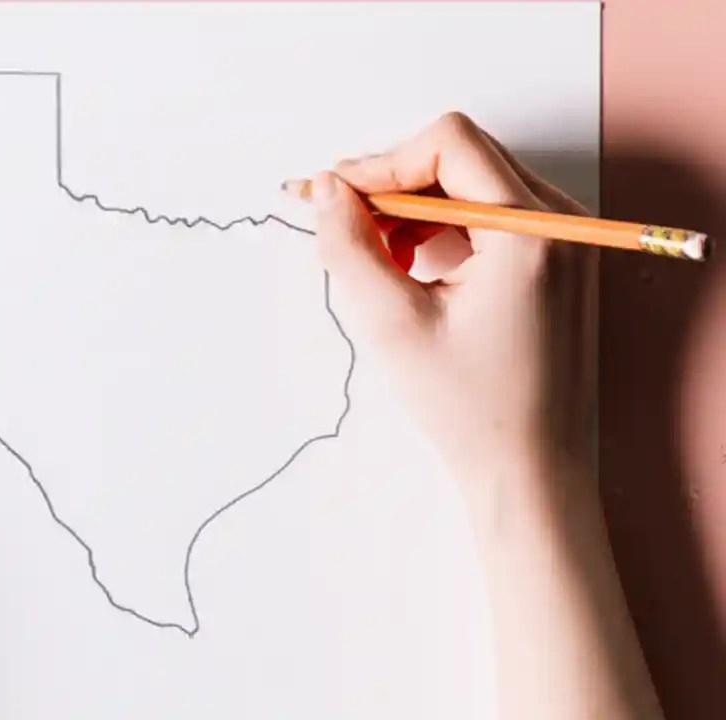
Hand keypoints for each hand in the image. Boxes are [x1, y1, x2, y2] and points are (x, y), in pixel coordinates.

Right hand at [306, 114, 659, 718]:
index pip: (448, 143)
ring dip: (411, 210)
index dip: (380, 163)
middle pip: (459, 157)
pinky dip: (437, 231)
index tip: (332, 198)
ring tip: (370, 258)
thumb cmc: (472, 407)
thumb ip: (350, 246)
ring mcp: (560, 241)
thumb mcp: (391, 323)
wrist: (528, 467)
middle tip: (339, 225)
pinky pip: (485, 216)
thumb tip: (324, 191)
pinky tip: (405, 270)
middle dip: (391, 185)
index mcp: (531, 231)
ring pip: (469, 184)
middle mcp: (559, 223)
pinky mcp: (551, 261)